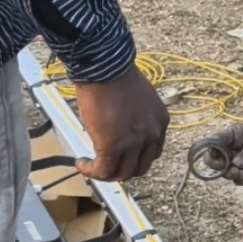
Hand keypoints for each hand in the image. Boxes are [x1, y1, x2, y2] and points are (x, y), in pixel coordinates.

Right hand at [74, 65, 169, 180]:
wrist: (105, 67)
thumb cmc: (116, 75)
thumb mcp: (139, 100)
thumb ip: (136, 118)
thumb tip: (120, 129)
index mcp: (160, 123)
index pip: (152, 152)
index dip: (135, 158)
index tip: (120, 157)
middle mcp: (152, 135)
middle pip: (140, 167)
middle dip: (122, 170)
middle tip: (105, 167)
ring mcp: (134, 142)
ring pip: (123, 173)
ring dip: (106, 174)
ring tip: (91, 167)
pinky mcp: (113, 146)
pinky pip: (104, 170)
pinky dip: (92, 172)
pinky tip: (82, 164)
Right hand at [199, 124, 242, 188]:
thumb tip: (236, 163)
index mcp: (238, 134)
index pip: (217, 139)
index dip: (211, 146)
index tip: (213, 152)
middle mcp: (235, 149)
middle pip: (213, 155)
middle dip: (213, 160)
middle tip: (223, 164)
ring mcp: (240, 164)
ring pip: (221, 169)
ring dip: (223, 171)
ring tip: (234, 170)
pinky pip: (234, 179)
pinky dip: (233, 178)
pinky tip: (240, 175)